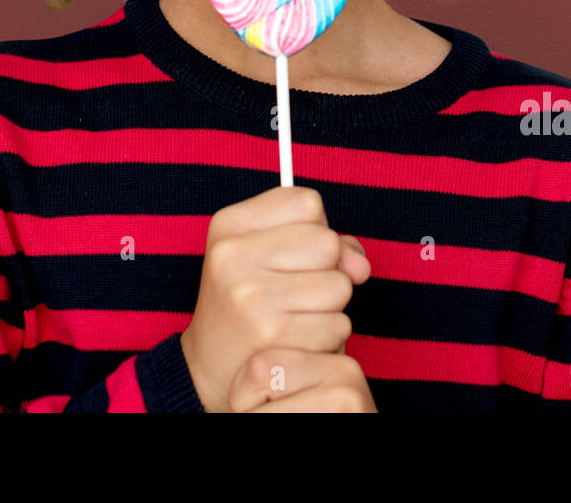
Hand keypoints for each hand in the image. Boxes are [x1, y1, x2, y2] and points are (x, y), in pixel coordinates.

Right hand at [180, 185, 371, 413]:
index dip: (313, 228)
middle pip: (327, 242)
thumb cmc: (248, 302)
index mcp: (228, 224)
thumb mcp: (268, 254)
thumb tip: (360, 267)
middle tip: (295, 288)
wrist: (210, 368)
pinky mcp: (271, 336)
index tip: (291, 252)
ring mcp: (249, 295)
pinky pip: (338, 324)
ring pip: (340, 285)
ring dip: (331, 305)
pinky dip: (329, 335)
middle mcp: (233, 255)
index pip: (307, 203)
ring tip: (297, 314)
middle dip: (327, 267)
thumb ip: (324, 242)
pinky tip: (299, 339)